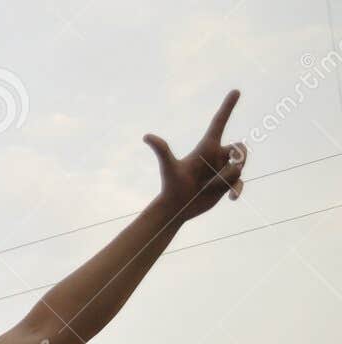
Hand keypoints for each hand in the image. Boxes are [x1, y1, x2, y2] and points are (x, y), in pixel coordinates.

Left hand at [143, 90, 245, 221]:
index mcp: (205, 147)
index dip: (227, 107)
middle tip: (217, 175)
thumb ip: (162, 151)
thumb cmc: (171, 186)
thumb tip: (146, 136)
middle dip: (238, 159)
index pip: (219, 122)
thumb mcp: (169, 168)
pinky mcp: (226, 184)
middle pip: (240, 148)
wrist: (175, 207)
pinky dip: (238, 190)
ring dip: (227, 180)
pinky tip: (231, 198)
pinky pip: (240, 183)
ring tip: (209, 188)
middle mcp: (215, 156)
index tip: (236, 90)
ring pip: (239, 168)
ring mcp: (222, 169)